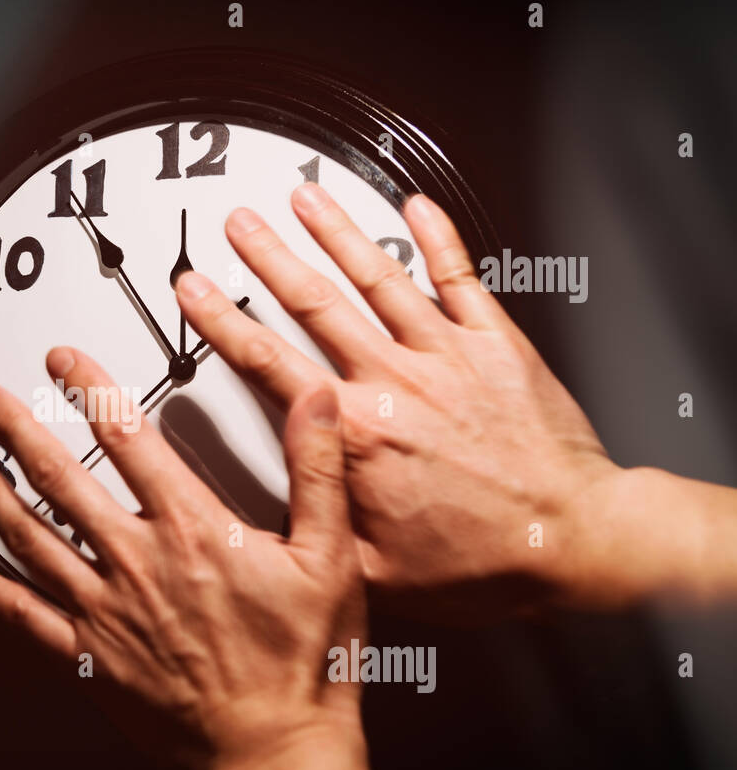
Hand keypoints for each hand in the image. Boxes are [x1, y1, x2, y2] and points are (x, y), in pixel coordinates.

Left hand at [0, 348, 391, 769]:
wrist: (273, 750)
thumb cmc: (302, 664)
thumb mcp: (331, 557)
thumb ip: (318, 471)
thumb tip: (314, 405)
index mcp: (192, 530)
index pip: (128, 438)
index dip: (89, 390)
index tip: (63, 363)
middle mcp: (138, 563)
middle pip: (61, 480)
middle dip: (17, 430)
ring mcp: (108, 610)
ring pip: (33, 539)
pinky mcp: (93, 657)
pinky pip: (29, 618)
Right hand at [176, 183, 736, 612]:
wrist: (571, 542)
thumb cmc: (482, 561)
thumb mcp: (369, 570)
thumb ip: (312, 526)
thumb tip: (268, 515)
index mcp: (358, 433)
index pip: (271, 363)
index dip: (224, 322)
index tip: (198, 292)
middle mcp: (397, 382)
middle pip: (316, 303)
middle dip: (268, 257)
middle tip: (239, 224)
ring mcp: (446, 355)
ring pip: (379, 278)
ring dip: (336, 232)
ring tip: (305, 198)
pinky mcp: (495, 346)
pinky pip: (460, 278)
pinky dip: (437, 238)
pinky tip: (416, 206)